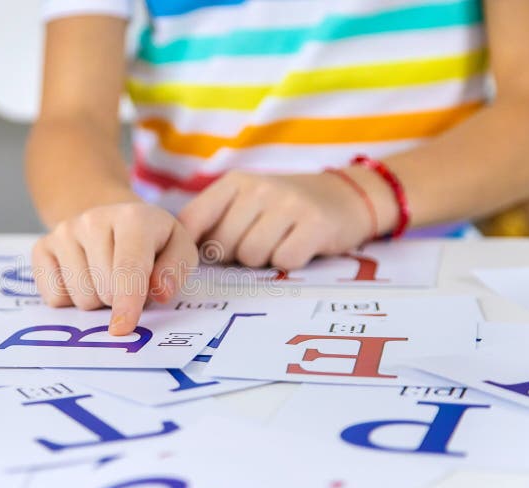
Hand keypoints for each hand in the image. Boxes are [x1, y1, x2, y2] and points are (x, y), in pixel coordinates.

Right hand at [32, 202, 198, 335]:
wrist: (112, 220)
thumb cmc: (150, 241)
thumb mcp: (178, 248)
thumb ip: (176, 270)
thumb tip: (159, 292)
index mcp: (133, 217)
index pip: (128, 267)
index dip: (127, 301)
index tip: (122, 327)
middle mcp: (93, 219)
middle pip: (104, 289)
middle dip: (119, 300)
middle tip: (128, 284)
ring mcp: (64, 232)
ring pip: (79, 296)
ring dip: (96, 301)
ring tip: (106, 279)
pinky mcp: (42, 248)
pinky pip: (54, 296)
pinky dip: (70, 300)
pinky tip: (83, 279)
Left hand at [178, 170, 393, 270]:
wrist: (348, 195)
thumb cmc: (285, 208)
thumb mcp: (246, 201)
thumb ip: (214, 220)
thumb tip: (180, 253)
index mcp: (234, 182)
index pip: (192, 220)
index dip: (192, 248)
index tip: (207, 257)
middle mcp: (259, 188)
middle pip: (221, 246)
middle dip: (235, 256)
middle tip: (258, 244)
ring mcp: (288, 204)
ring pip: (251, 257)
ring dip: (264, 261)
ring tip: (279, 243)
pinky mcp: (316, 224)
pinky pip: (285, 261)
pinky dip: (290, 263)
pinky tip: (299, 247)